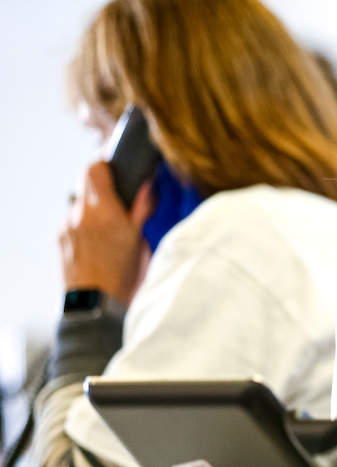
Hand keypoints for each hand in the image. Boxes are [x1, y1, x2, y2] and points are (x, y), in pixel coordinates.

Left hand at [59, 161, 154, 306]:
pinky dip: (84, 224)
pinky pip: (72, 220)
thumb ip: (142, 208)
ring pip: (78, 203)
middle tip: (118, 198)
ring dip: (93, 208)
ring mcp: (66, 226)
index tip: (115, 167)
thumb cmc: (122, 274)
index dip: (104, 163)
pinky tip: (97, 241)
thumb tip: (146, 186)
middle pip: (85, 183)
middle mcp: (80, 214)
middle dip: (101, 187)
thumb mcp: (140, 238)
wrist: (96, 303)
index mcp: (105, 211)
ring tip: (108, 226)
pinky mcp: (59, 238)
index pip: (94, 168)